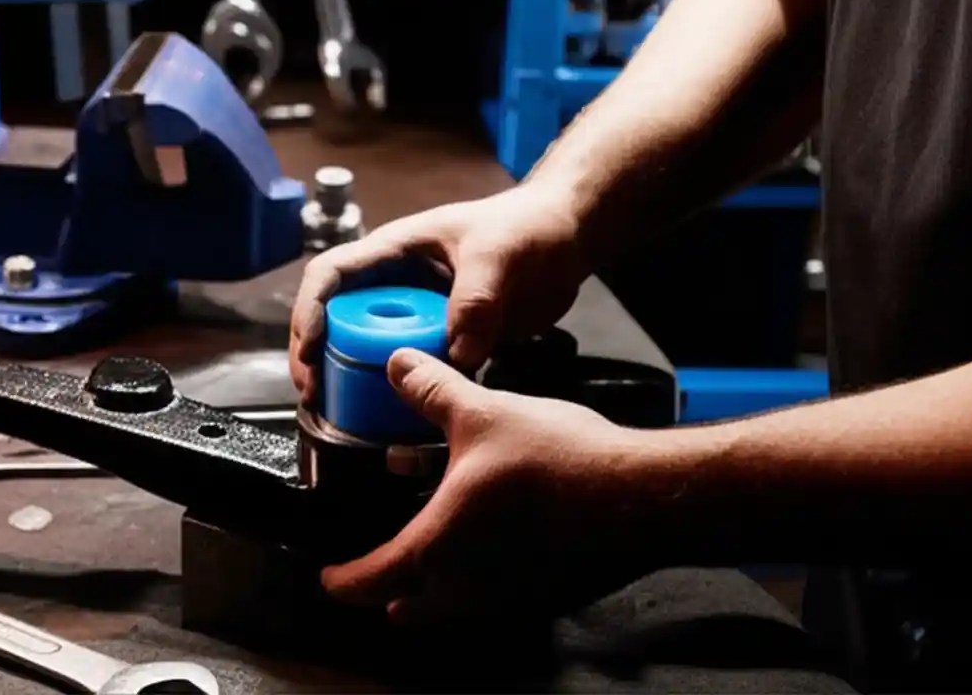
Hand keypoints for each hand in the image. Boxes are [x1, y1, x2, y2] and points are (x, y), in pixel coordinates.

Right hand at [289, 184, 594, 403]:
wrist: (567, 240)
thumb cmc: (529, 227)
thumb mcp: (499, 254)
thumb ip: (476, 300)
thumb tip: (458, 356)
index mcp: (395, 250)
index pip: (331, 275)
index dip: (310, 311)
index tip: (310, 350)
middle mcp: (397, 283)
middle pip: (335, 318)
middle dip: (315, 356)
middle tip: (315, 396)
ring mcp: (418, 313)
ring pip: (368, 346)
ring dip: (345, 378)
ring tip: (336, 413)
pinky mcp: (445, 339)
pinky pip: (411, 368)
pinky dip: (397, 393)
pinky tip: (390, 419)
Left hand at [321, 348, 676, 625]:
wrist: (642, 496)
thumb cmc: (558, 460)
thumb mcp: (482, 413)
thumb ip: (431, 391)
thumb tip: (397, 365)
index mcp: (438, 547)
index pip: (370, 580)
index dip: (343, 579)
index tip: (329, 578)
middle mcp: (467, 588)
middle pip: (409, 606)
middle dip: (388, 591)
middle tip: (380, 570)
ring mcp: (510, 600)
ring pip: (454, 606)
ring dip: (436, 582)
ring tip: (438, 543)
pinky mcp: (547, 597)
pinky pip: (496, 598)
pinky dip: (481, 578)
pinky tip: (497, 539)